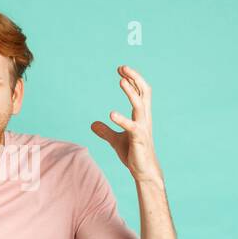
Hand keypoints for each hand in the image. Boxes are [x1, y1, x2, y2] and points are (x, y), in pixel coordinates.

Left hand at [91, 65, 162, 182]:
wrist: (144, 172)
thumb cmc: (133, 154)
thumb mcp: (116, 140)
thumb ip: (105, 131)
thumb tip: (92, 124)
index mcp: (141, 116)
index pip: (140, 92)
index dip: (132, 79)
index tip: (121, 69)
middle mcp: (145, 118)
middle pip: (144, 92)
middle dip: (135, 78)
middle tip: (122, 67)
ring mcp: (143, 127)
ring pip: (140, 104)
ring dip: (131, 91)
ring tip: (121, 81)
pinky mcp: (139, 139)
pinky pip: (131, 126)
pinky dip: (122, 119)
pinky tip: (111, 114)